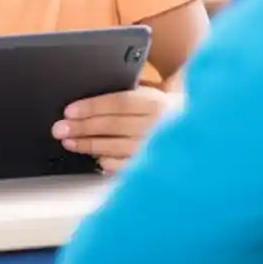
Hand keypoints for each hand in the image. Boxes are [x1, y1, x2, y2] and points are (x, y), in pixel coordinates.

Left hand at [53, 86, 173, 172]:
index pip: (118, 102)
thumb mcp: (152, 97)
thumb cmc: (166, 114)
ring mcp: (158, 148)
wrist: (201, 135)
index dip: (91, 107)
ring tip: (70, 142)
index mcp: (157, 102)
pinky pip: (126, 166)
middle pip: (113, 125)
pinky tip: (94, 158)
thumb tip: (88, 103)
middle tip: (60, 129)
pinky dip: (108, 162)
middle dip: (82, 127)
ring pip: (117, 147)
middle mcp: (159, 125)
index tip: (69, 111)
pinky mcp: (156, 167)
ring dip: (89, 145)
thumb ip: (127, 96)